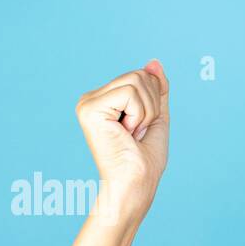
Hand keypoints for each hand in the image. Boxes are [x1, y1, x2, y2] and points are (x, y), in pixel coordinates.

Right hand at [75, 60, 169, 222]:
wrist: (136, 184)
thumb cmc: (145, 159)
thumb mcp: (156, 116)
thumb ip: (156, 89)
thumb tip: (154, 62)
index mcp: (104, 100)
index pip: (141, 76)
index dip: (154, 102)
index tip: (140, 129)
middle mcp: (91, 98)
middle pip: (139, 75)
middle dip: (152, 106)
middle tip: (136, 133)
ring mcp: (88, 103)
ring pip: (137, 81)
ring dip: (146, 113)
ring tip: (131, 134)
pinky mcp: (90, 109)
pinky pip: (131, 93)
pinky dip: (139, 115)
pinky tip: (126, 133)